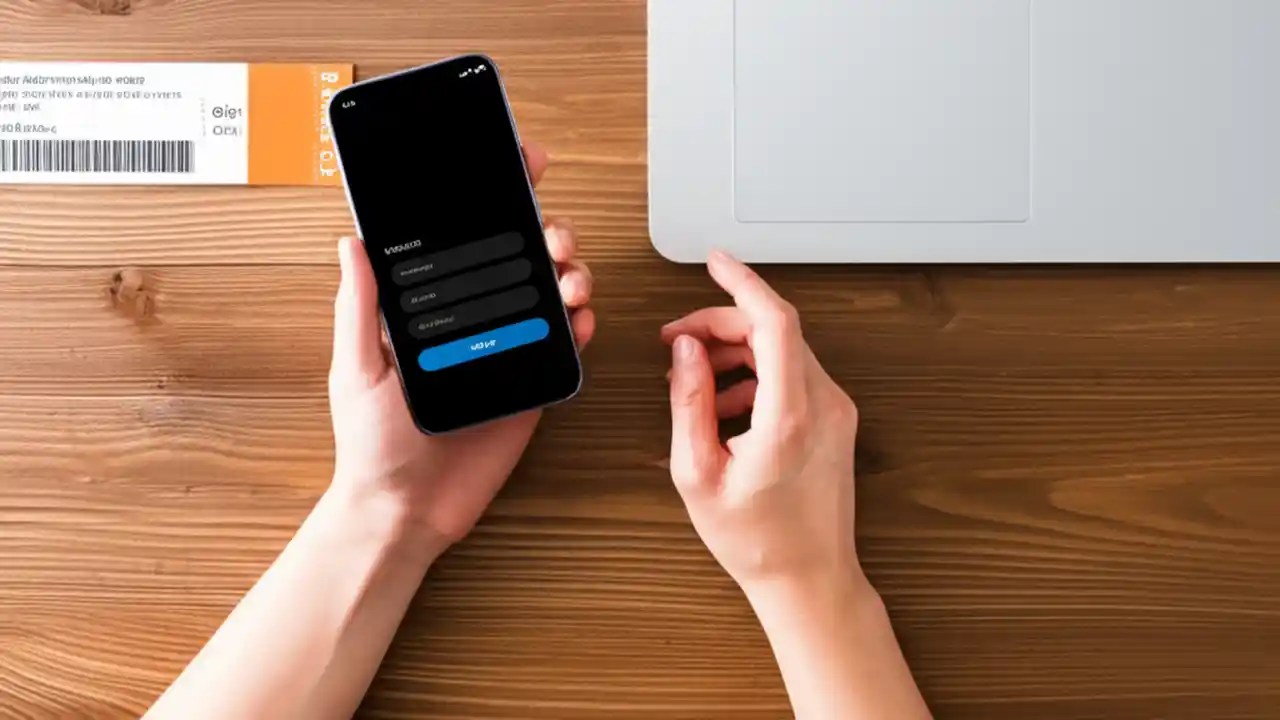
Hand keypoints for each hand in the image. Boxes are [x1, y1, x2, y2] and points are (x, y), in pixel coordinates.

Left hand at [328, 142, 595, 560]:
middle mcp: (474, 320)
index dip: (497, 198)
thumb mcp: (355, 369)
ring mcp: (507, 348)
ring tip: (569, 277)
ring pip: (550, 292)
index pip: (466, 240)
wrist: (408, 510)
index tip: (520, 164)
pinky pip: (565, 343)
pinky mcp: (533, 383)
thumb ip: (359, 308)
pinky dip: (579, 322)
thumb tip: (351, 242)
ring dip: (570, 271)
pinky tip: (577, 316)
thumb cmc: (372, 445)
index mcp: (432, 308)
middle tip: (553, 235)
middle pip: (520, 256)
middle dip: (547, 231)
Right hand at [661, 251, 860, 592]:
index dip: (742, 283)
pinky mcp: (836, 421)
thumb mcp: (697, 473)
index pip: (774, 321)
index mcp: (789, 415)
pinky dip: (755, 376)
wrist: (809, 579)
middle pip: (774, 330)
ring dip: (736, 352)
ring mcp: (836, 411)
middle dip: (721, 324)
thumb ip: (688, 403)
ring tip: (694, 381)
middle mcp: (823, 404)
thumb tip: (685, 352)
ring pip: (783, 351)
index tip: (715, 263)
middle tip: (677, 341)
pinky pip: (793, 376)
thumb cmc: (756, 540)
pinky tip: (723, 407)